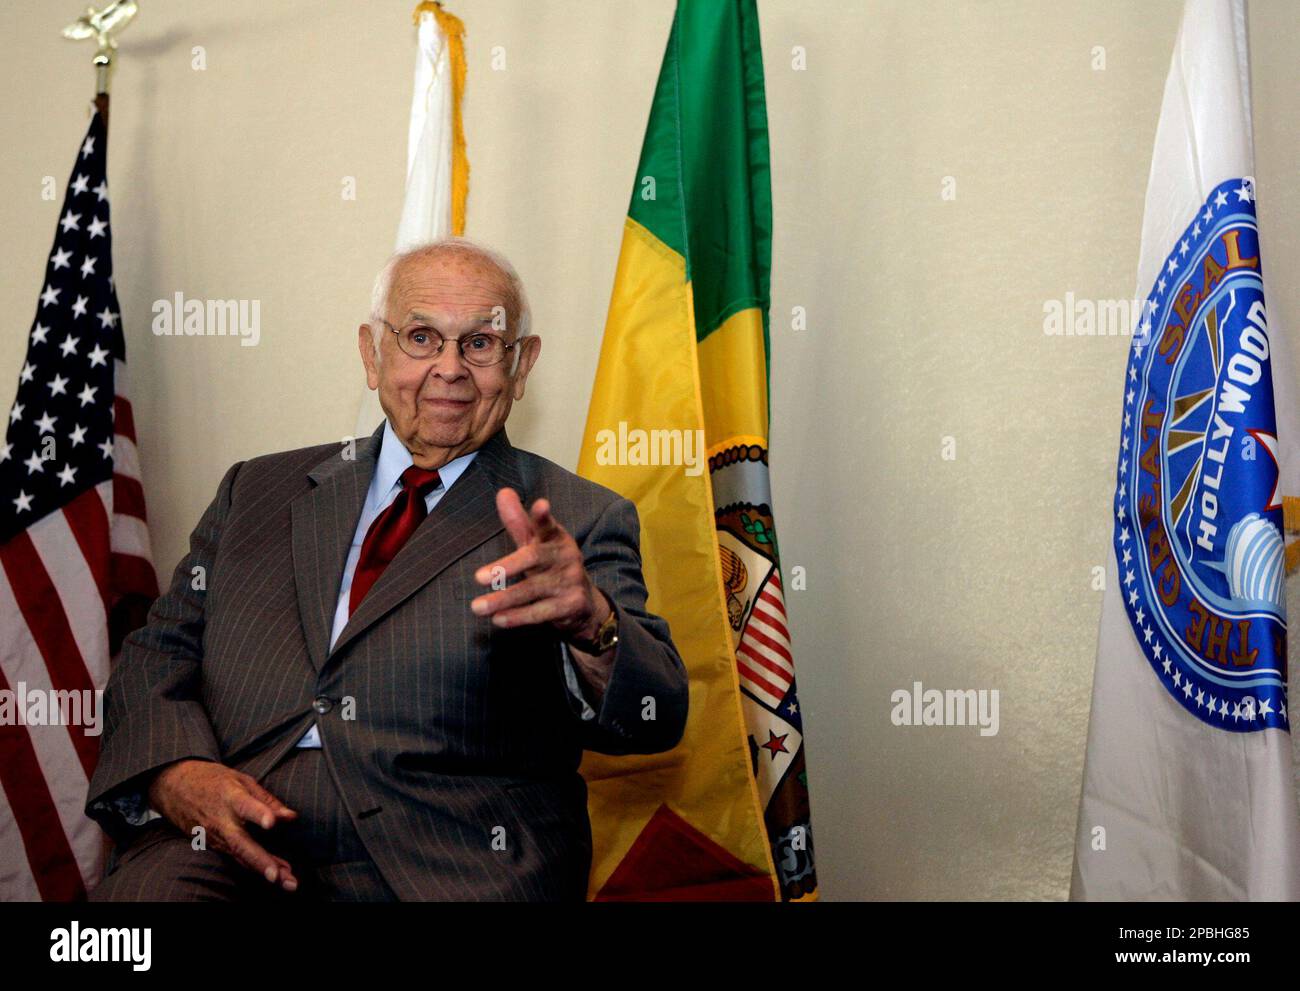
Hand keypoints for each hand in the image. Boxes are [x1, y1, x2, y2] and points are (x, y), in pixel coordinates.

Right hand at [147, 759, 299, 890]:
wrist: (173, 787)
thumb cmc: (211, 780)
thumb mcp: (240, 780)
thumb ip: (266, 799)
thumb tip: (291, 817)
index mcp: (230, 796)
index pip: (245, 806)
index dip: (258, 814)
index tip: (271, 823)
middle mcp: (221, 821)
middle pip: (241, 843)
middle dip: (261, 860)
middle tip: (278, 875)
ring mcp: (214, 836)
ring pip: (240, 856)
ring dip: (263, 869)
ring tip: (288, 882)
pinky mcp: (212, 845)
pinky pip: (236, 858)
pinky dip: (255, 867)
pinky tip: (276, 875)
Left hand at [471, 488, 611, 646]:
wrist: (585, 605)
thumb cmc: (552, 567)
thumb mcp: (537, 543)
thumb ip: (518, 522)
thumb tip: (503, 492)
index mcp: (556, 538)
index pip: (548, 525)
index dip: (543, 517)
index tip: (540, 506)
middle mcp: (565, 557)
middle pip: (534, 558)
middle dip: (506, 567)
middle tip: (478, 578)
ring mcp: (569, 582)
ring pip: (532, 589)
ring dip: (504, 599)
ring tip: (477, 607)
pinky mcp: (571, 605)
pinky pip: (541, 612)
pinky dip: (519, 617)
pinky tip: (498, 619)